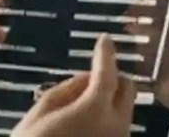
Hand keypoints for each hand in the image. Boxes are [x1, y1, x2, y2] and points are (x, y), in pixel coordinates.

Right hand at [10, 33, 135, 136]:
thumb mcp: (42, 111)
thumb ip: (67, 88)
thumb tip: (85, 76)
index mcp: (96, 107)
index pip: (108, 71)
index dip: (105, 52)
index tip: (104, 40)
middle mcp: (117, 124)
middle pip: (127, 89)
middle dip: (113, 78)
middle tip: (92, 78)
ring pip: (124, 110)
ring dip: (110, 101)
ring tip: (82, 106)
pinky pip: (118, 128)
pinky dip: (107, 120)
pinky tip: (86, 126)